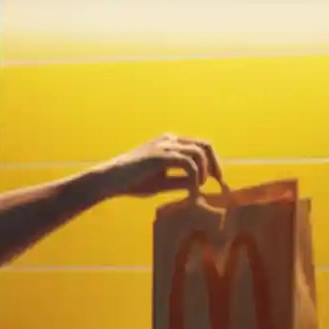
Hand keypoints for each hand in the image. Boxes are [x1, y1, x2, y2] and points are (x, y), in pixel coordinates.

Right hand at [88, 134, 223, 197]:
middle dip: (215, 165)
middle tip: (219, 184)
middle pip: (204, 146)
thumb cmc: (132, 182)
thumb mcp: (162, 182)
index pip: (199, 147)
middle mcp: (169, 140)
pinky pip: (187, 162)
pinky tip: (192, 188)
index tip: (217, 181)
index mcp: (169, 143)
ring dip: (204, 172)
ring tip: (199, 188)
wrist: (109, 180)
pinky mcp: (160, 155)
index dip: (212, 163)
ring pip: (198, 153)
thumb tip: (199, 187)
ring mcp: (164, 145)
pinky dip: (194, 176)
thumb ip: (180, 181)